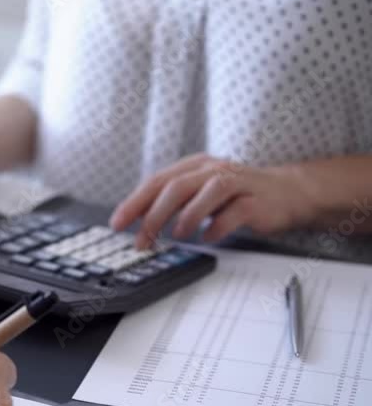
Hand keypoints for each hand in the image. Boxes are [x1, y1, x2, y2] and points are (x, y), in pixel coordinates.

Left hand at [111, 154, 315, 248]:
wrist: (289, 193)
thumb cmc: (238, 195)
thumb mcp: (200, 194)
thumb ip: (173, 204)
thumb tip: (140, 223)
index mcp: (195, 167)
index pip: (156, 181)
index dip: (134, 203)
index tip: (117, 224)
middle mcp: (213, 170)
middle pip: (177, 186)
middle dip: (154, 214)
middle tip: (141, 238)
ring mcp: (238, 183)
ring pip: (207, 192)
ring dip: (187, 215)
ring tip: (175, 235)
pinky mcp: (257, 200)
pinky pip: (236, 212)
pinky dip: (219, 226)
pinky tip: (209, 237)